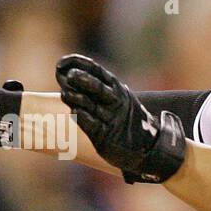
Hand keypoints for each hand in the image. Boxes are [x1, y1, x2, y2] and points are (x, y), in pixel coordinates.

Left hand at [55, 54, 185, 182]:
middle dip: (83, 79)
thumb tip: (65, 77)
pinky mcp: (106, 137)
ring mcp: (111, 119)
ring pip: (92, 105)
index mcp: (116, 88)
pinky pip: (93, 125)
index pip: (96, 70)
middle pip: (97, 87)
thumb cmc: (125, 121)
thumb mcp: (116, 100)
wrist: (149, 147)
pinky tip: (75, 111)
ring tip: (65, 93)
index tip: (62, 62)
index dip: (78, 63)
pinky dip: (83, 117)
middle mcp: (115, 101)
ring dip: (76, 98)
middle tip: (69, 75)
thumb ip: (94, 91)